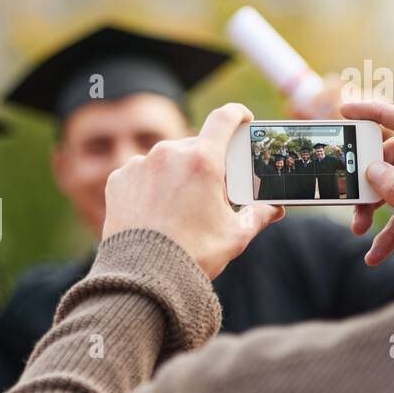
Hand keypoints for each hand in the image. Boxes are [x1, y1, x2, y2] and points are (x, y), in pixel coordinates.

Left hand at [102, 102, 284, 278]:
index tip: (243, 119)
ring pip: (165, 159)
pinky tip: (154, 210)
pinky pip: (140, 173)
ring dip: (176, 173)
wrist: (142, 278)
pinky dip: (150, 185)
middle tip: (211, 188)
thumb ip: (258, 215)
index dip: (237, 114)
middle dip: (206, 161)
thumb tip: (275, 208)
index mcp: (203, 161)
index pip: (225, 119)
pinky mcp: (118, 179)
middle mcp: (168, 154)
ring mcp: (139, 165)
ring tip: (179, 206)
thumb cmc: (193, 255)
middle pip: (195, 145)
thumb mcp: (235, 235)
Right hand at [341, 101, 393, 272]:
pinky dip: (384, 235)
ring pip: (392, 189)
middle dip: (368, 179)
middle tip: (350, 197)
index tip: (348, 111)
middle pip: (393, 161)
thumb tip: (374, 170)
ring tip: (359, 230)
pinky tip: (375, 255)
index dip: (379, 112)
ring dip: (371, 209)